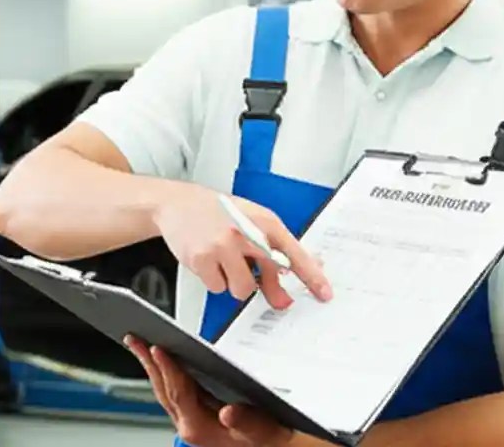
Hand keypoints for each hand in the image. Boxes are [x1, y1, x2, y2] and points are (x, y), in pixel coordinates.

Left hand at [125, 336, 297, 446]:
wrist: (271, 446)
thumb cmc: (267, 438)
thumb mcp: (264, 429)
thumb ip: (247, 423)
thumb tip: (229, 413)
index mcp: (200, 428)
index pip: (178, 394)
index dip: (168, 369)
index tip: (157, 348)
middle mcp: (189, 425)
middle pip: (163, 389)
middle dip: (148, 362)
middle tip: (135, 338)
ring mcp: (189, 420)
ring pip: (164, 389)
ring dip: (151, 366)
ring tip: (140, 344)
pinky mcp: (192, 414)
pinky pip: (171, 390)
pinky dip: (164, 372)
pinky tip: (161, 361)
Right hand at [152, 185, 331, 307]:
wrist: (179, 204)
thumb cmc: (221, 213)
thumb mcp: (254, 221)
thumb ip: (275, 248)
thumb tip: (294, 273)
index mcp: (264, 221)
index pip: (294, 252)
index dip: (311, 275)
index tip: (323, 292)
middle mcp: (245, 232)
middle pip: (270, 274)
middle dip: (272, 289)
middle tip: (278, 299)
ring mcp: (222, 245)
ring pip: (243, 288)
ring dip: (237, 282)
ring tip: (228, 264)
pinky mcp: (201, 259)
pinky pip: (218, 288)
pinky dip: (216, 280)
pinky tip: (210, 262)